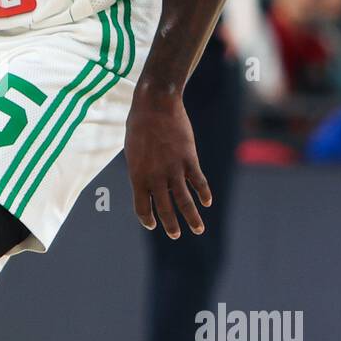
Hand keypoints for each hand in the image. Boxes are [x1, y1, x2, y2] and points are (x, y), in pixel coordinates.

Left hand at [125, 88, 210, 237]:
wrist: (155, 105)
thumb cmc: (140, 126)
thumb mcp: (133, 152)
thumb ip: (141, 171)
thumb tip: (150, 185)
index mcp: (137, 176)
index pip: (142, 207)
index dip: (147, 218)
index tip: (152, 224)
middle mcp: (155, 177)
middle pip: (164, 209)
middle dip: (171, 225)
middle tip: (176, 235)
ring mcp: (173, 169)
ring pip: (185, 200)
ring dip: (192, 217)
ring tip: (198, 230)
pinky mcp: (189, 159)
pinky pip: (198, 181)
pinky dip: (204, 193)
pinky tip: (207, 202)